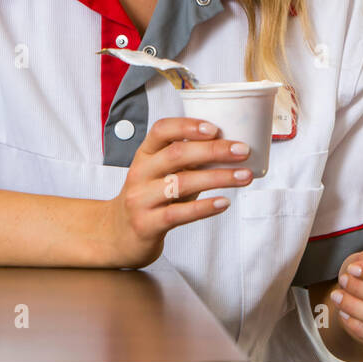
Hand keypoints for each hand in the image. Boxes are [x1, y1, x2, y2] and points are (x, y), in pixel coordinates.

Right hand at [100, 117, 254, 267]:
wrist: (118, 235)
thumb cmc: (151, 198)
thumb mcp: (161, 173)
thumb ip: (186, 160)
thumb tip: (230, 147)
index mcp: (144, 154)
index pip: (161, 130)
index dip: (188, 126)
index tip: (216, 128)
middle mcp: (140, 173)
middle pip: (177, 154)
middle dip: (214, 150)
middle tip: (243, 151)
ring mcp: (141, 199)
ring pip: (182, 182)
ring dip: (218, 177)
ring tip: (244, 176)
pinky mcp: (146, 224)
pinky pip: (178, 213)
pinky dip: (204, 207)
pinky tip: (224, 202)